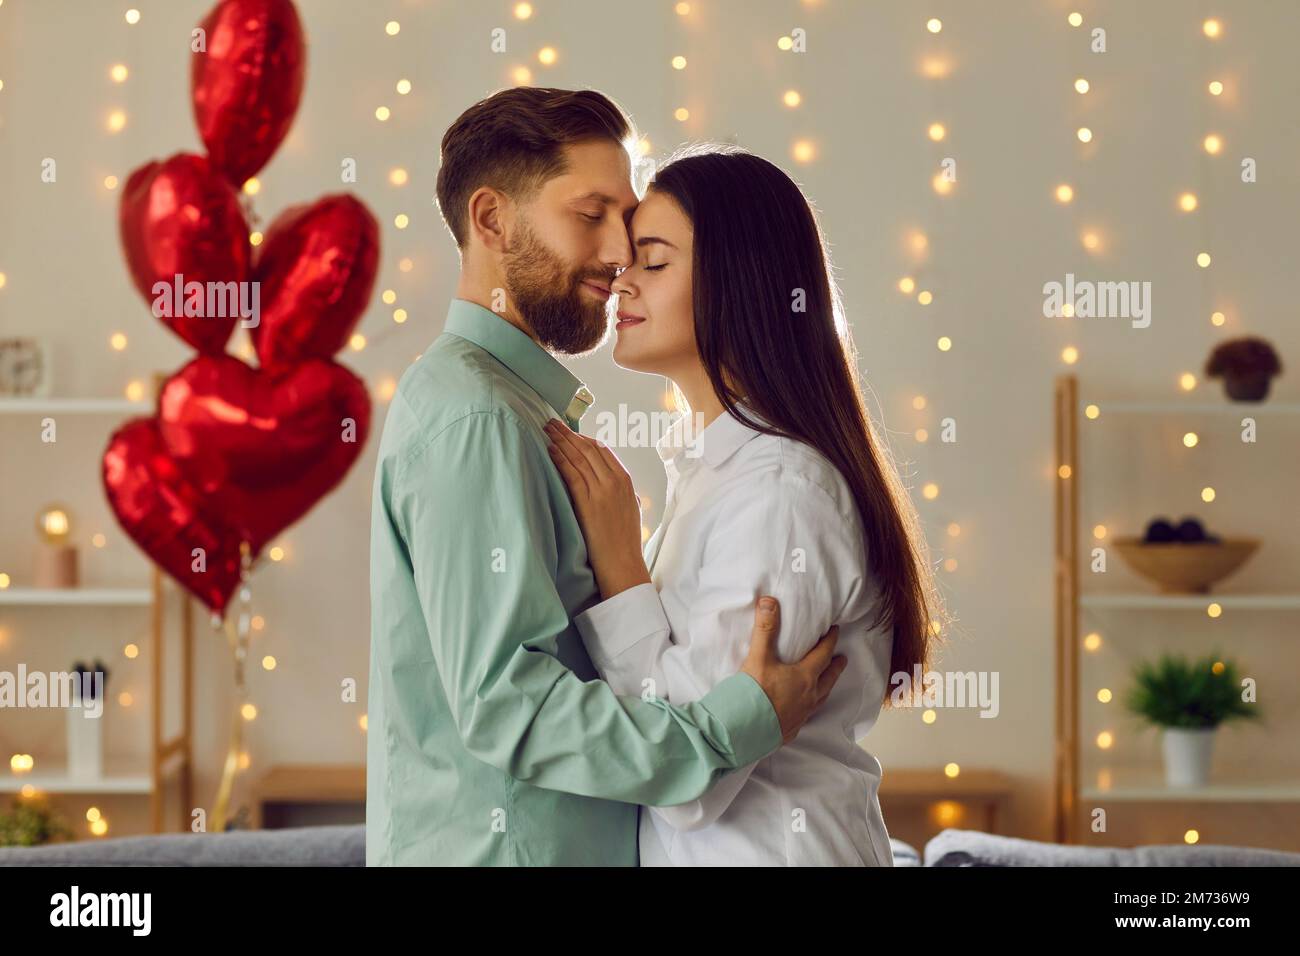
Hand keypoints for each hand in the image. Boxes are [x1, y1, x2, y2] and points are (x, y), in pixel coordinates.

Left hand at [544, 418, 651, 599]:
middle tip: (551, 422)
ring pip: (578, 458)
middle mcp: (614, 481)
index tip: (569, 432)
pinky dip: (560, 460)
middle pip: (588, 448)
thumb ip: (623, 491)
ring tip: (546, 430)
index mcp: (626, 480)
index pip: (602, 449)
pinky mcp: (588, 503)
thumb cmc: (625, 540)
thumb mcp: (631, 508)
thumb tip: (612, 479)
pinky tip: (550, 450)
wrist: (622, 563)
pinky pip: (572, 474)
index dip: (583, 438)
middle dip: (568, 433)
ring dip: (561, 441)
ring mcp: (601, 491)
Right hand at [740, 596, 846, 743]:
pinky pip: (808, 715)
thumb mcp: (758, 657)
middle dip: (836, 666)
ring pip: (821, 698)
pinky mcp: (791, 729)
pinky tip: (804, 708)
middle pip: (828, 678)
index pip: (823, 654)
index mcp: (804, 677)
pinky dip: (810, 706)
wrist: (742, 731)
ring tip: (828, 682)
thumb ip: (765, 629)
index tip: (835, 631)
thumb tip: (769, 601)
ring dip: (827, 687)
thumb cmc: (753, 693)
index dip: (830, 641)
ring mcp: (801, 715)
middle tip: (842, 659)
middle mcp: (808, 697)